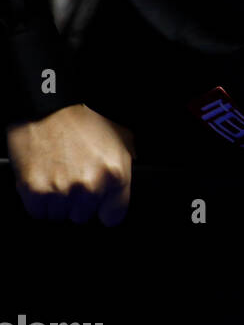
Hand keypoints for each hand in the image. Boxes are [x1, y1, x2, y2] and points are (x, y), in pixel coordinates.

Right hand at [6, 104, 135, 225]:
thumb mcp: (121, 138)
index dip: (104, 210)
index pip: (113, 217)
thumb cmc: (84, 120)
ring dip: (57, 202)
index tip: (99, 204)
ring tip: (56, 177)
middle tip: (72, 180)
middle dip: (78, 203)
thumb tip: (125, 184)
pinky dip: (38, 201)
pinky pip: (38, 211)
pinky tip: (43, 181)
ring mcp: (61, 190)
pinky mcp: (34, 190)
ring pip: (59, 215)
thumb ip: (127, 165)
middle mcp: (90, 185)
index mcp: (115, 175)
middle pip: (83, 217)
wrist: (48, 107)